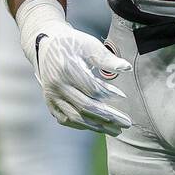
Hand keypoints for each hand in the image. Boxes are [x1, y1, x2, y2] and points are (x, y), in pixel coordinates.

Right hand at [20, 6, 132, 135]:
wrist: (47, 45)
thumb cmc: (73, 44)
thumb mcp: (90, 45)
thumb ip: (107, 59)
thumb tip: (127, 68)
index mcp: (67, 70)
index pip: (92, 89)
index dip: (109, 94)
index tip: (123, 96)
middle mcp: (57, 85)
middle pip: (86, 107)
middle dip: (108, 117)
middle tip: (126, 123)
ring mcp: (51, 96)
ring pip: (75, 117)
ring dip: (97, 126)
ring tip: (115, 130)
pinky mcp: (49, 102)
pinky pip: (65, 119)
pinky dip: (81, 125)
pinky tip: (97, 126)